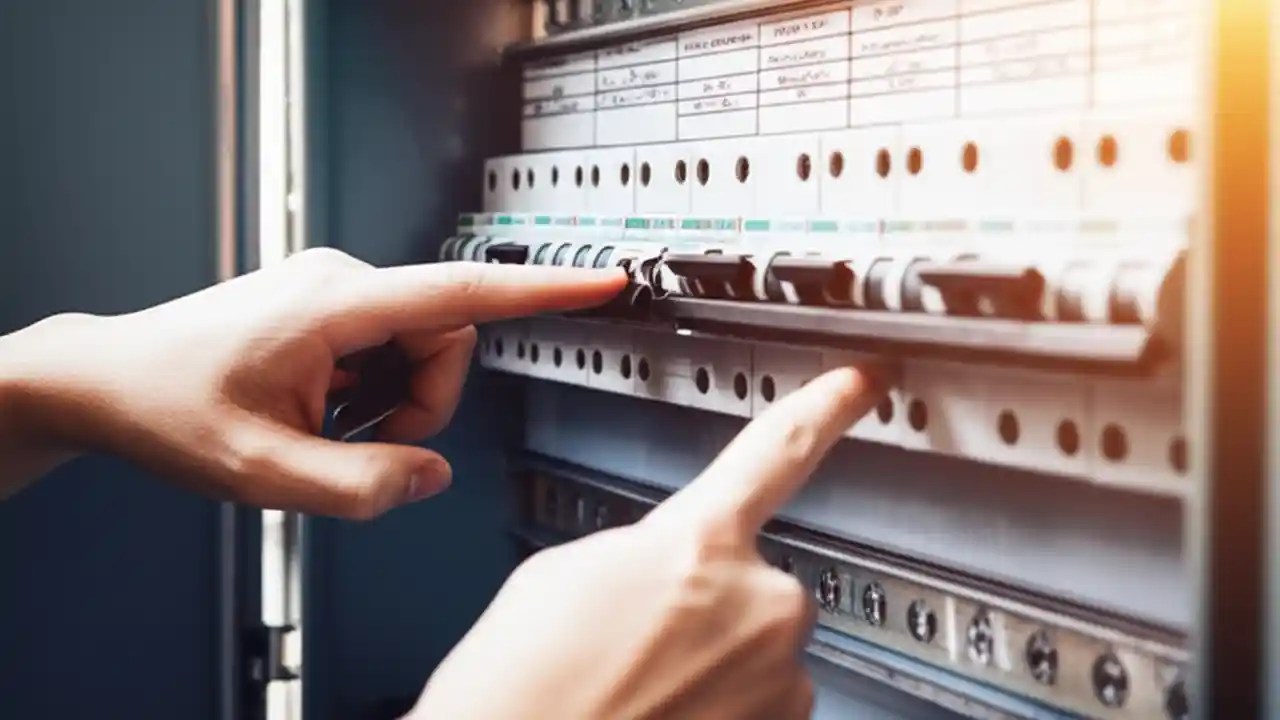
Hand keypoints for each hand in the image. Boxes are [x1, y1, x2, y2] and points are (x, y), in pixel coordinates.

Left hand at [0, 248, 624, 513]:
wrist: (109, 379)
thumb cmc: (171, 407)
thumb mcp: (264, 472)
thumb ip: (360, 486)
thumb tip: (431, 476)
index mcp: (337, 305)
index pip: (462, 293)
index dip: (541, 292)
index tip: (601, 281)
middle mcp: (343, 281)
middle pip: (443, 342)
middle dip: (420, 404)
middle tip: (357, 444)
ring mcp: (334, 291)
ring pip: (417, 351)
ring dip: (391, 403)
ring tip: (323, 429)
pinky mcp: (328, 305)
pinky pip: (387, 350)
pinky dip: (370, 393)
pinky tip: (320, 412)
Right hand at [409, 365, 886, 719]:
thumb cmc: (519, 691)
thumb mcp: (564, 575)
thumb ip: (644, 549)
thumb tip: (670, 564)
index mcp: (696, 544)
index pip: (781, 450)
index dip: (828, 407)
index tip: (866, 381)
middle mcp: (758, 605)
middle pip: (754, 578)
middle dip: (707, 600)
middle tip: (635, 636)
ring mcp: (779, 681)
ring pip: (757, 649)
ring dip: (710, 662)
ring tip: (636, 685)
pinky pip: (760, 703)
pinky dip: (720, 708)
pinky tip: (660, 712)